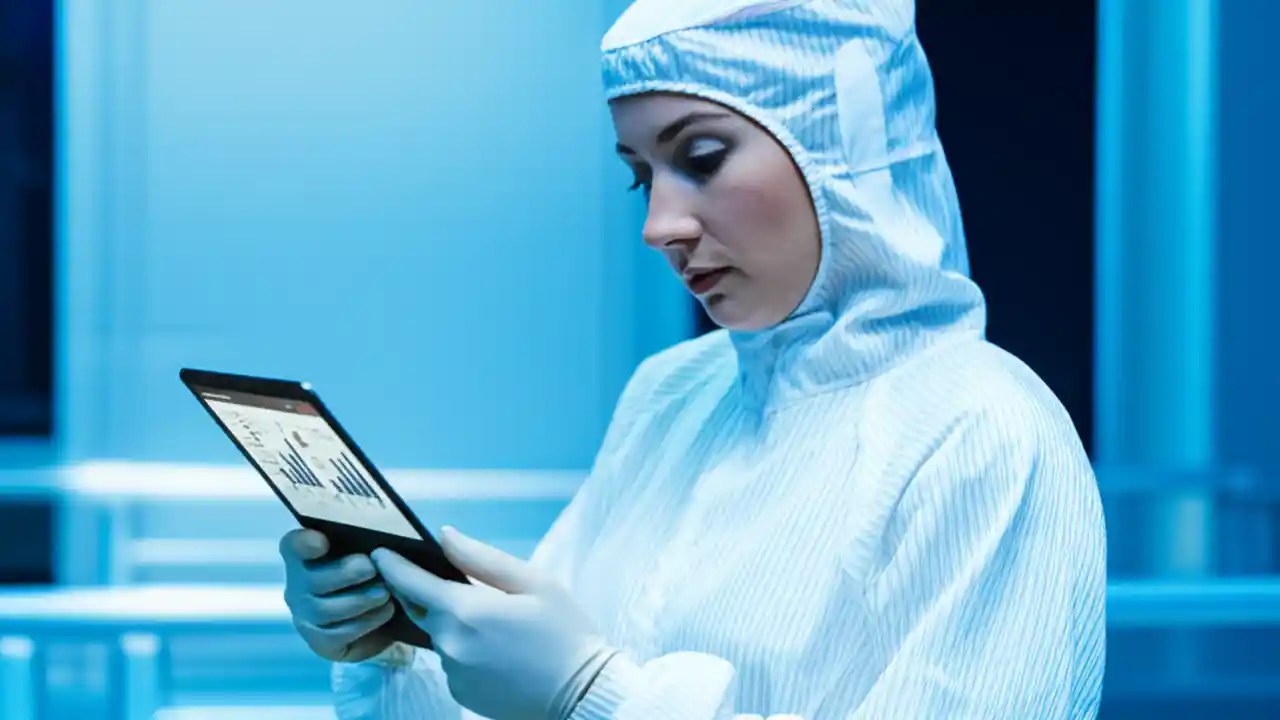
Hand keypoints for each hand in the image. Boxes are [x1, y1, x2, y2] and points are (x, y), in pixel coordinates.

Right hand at [280, 529, 397, 662]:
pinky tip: (385, 611)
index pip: (294, 545)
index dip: (304, 543)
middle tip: (373, 569)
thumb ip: (365, 541)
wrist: (394, 614)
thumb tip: (374, 543)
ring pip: (322, 610)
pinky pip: (334, 635)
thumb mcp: (373, 550)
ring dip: (359, 600)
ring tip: (385, 593)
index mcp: (307, 554)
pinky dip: (364, 622)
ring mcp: (306, 616)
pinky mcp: (320, 642)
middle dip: (345, 573)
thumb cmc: (378, 571)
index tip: (322, 542)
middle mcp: (299, 584)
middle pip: (310, 580)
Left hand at [372, 526, 610, 719]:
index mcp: (465, 611)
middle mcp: (449, 645)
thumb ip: (482, 558)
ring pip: (440, 635)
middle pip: (422, 609)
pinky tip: (496, 647)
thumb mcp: (533, 583)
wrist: (582, 694)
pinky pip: (452, 660)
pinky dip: (465, 648)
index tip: (379, 551)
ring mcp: (453, 673)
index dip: (392, 564)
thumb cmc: (564, 633)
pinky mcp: (461, 693)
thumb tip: (444, 536)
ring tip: (493, 620)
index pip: (410, 582)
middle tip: (451, 579)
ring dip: (453, 622)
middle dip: (428, 592)